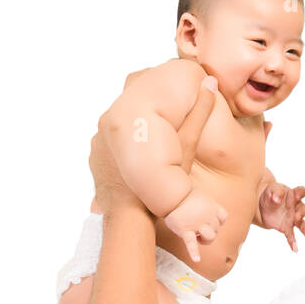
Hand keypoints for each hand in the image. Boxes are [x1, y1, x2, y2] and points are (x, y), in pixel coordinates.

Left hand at [89, 70, 218, 216]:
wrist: (130, 220)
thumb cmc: (161, 185)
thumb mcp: (186, 147)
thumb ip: (198, 115)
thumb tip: (210, 83)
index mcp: (121, 116)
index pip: (139, 92)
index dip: (159, 97)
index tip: (173, 103)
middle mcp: (103, 128)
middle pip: (130, 114)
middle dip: (147, 119)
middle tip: (167, 128)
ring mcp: (97, 146)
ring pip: (119, 132)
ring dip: (135, 135)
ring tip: (154, 146)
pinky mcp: (95, 162)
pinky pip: (110, 149)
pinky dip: (124, 151)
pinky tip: (138, 160)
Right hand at [163, 186, 228, 262]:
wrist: (172, 193)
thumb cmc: (183, 194)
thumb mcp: (201, 196)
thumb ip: (205, 204)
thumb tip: (202, 208)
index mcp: (212, 207)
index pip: (223, 217)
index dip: (218, 221)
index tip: (209, 219)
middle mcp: (208, 216)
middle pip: (217, 229)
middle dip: (209, 230)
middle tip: (198, 227)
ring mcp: (197, 224)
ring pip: (211, 237)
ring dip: (205, 239)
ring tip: (197, 236)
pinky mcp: (185, 230)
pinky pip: (191, 243)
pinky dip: (194, 252)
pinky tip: (196, 259)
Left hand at [257, 182, 304, 251]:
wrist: (261, 205)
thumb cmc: (270, 194)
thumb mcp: (271, 189)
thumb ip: (276, 192)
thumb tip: (277, 199)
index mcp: (293, 194)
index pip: (302, 191)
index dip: (301, 193)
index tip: (297, 196)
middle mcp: (295, 206)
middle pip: (303, 209)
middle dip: (301, 213)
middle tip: (296, 216)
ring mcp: (292, 218)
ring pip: (301, 224)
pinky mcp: (286, 227)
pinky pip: (291, 235)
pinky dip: (293, 242)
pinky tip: (294, 248)